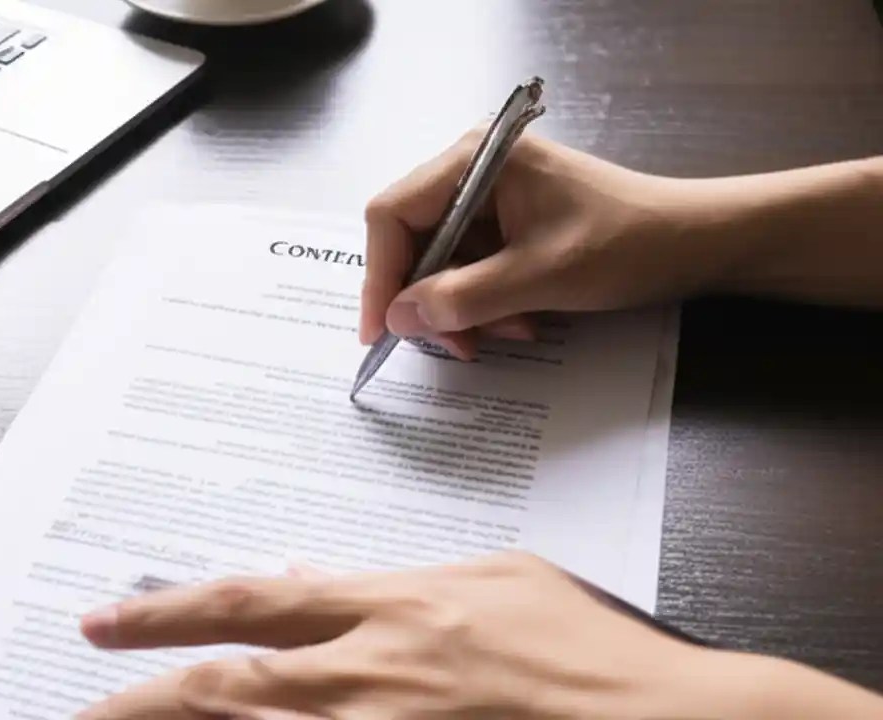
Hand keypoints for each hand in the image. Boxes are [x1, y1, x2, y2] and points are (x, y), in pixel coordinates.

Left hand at [75, 552, 746, 719]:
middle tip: (78, 706)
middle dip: (140, 696)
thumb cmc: (589, 651)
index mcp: (392, 605)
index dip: (169, 609)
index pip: (252, 602)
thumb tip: (336, 588)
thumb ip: (405, 583)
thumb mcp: (495, 580)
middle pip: (227, 684)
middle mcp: (372, 672)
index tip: (107, 619)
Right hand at [359, 130, 731, 357]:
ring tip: (510, 330)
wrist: (697, 242)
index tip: (380, 332)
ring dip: (466, 306)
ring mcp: (493, 192)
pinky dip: (488, 300)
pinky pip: (474, 264)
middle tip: (458, 344)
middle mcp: (474, 167)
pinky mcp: (511, 218)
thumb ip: (461, 299)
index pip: (392, 215)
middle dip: (433, 298)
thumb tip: (397, 318)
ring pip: (443, 260)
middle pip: (414, 239)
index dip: (380, 276)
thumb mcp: (537, 279)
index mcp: (474, 159)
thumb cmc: (625, 245)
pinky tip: (522, 318)